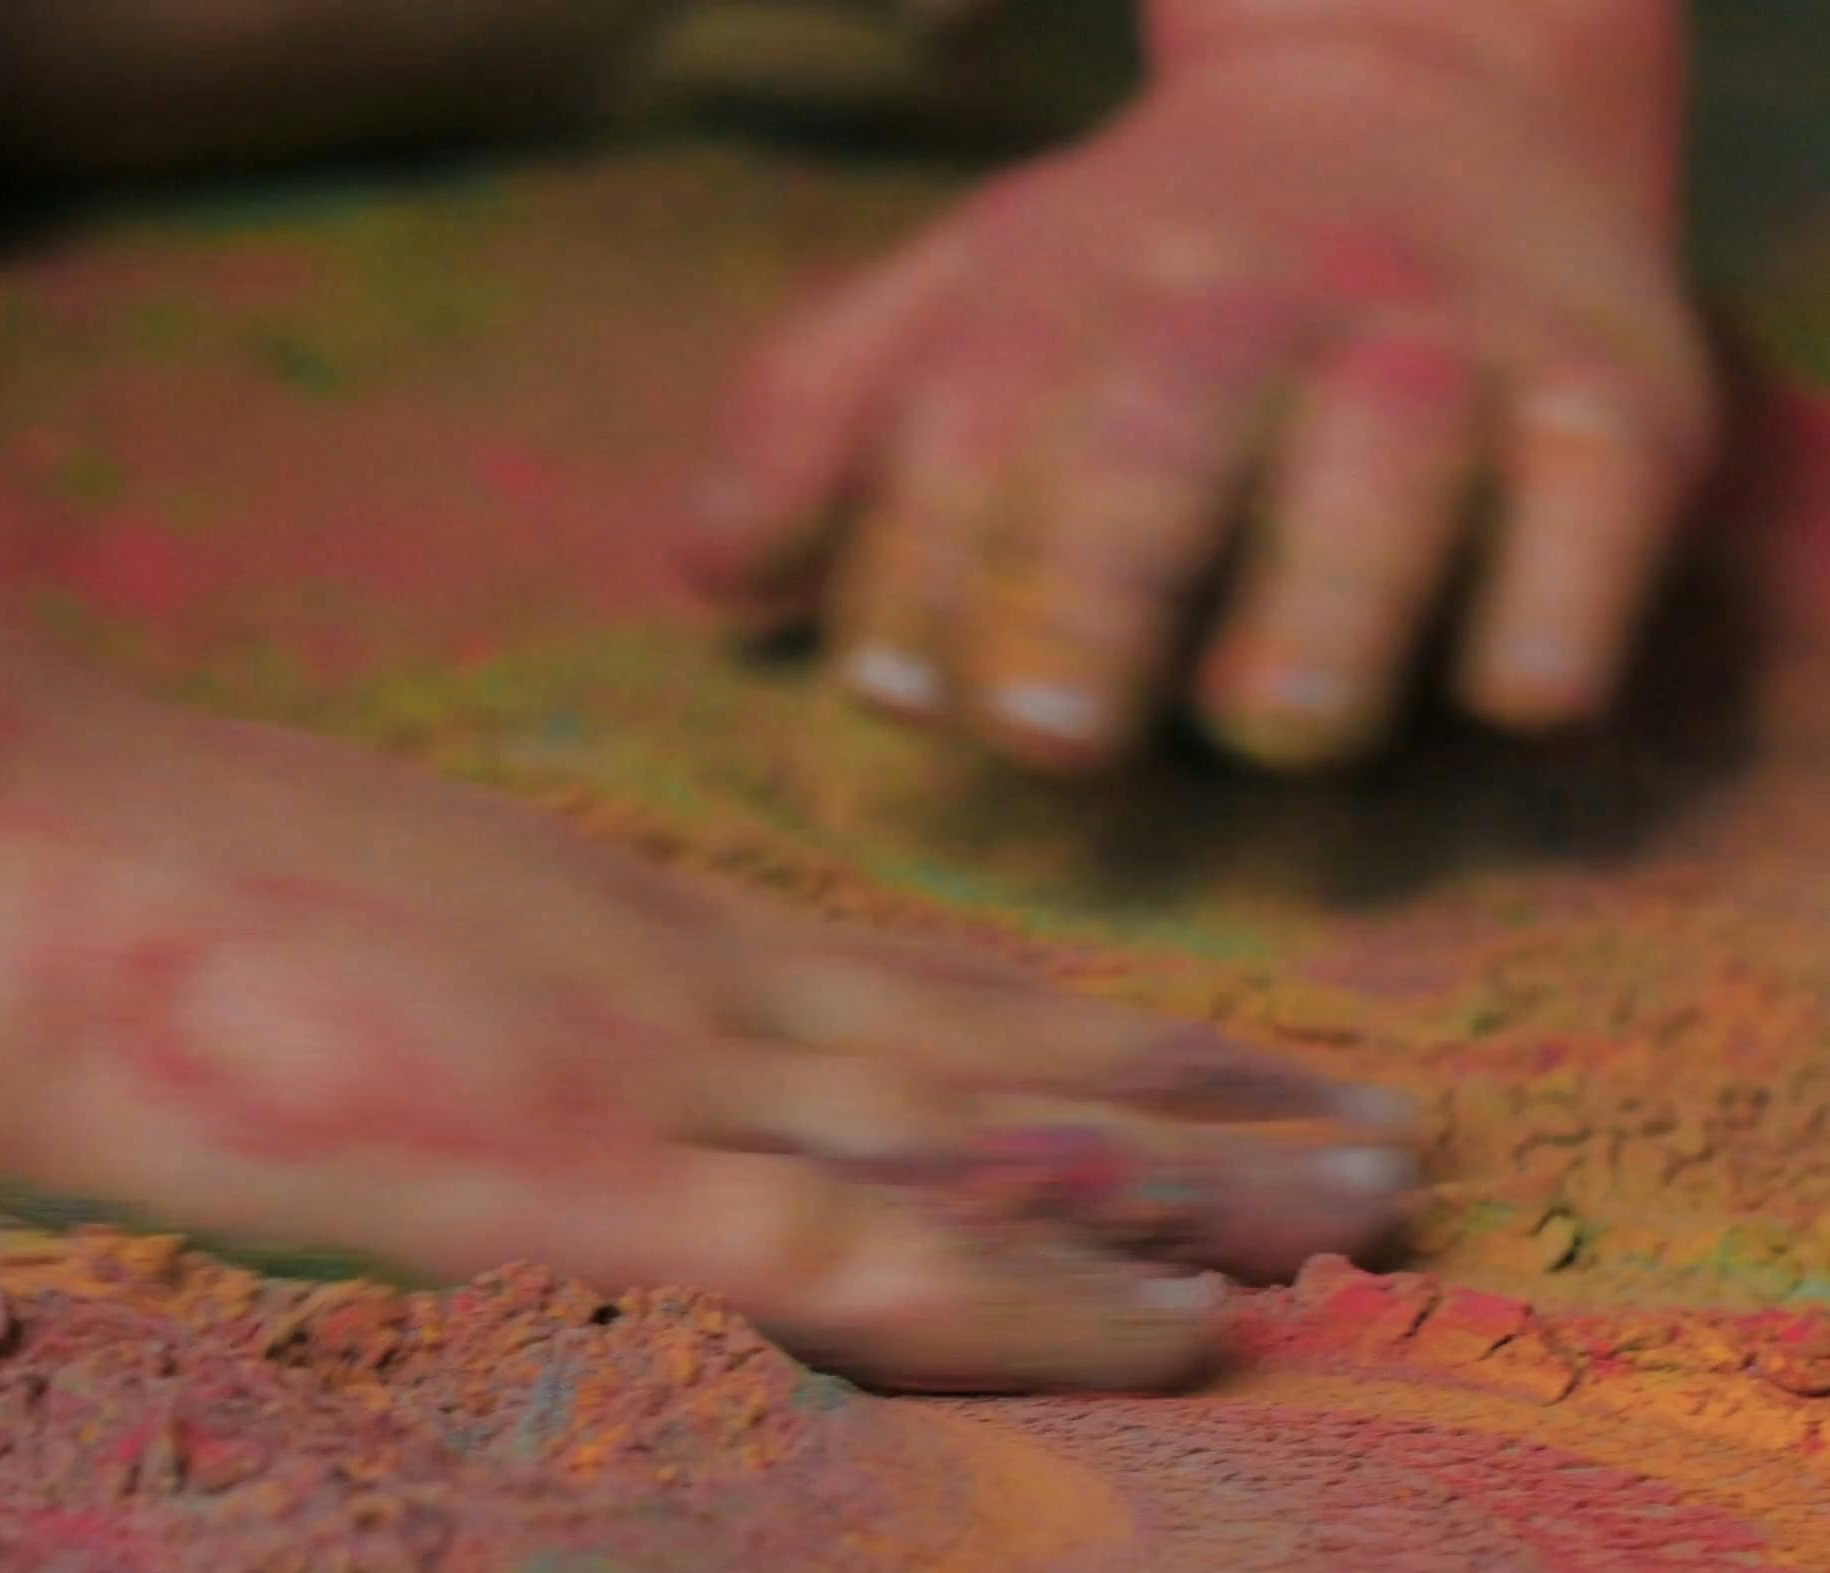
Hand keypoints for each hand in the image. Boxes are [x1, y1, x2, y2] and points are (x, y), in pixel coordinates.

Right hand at [0, 676, 1421, 1393]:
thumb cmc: (31, 888)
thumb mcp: (218, 927)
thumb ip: (313, 987)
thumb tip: (312, 1042)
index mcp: (567, 911)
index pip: (862, 977)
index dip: (1045, 1028)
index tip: (1180, 1054)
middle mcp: (651, 969)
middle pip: (981, 1037)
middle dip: (1192, 1090)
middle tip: (1378, 1125)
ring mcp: (630, 1067)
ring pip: (989, 1128)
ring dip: (1198, 1177)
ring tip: (1381, 1208)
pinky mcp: (575, 1179)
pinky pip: (871, 1256)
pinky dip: (1047, 1293)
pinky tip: (1194, 1338)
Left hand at [681, 33, 1715, 771]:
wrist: (1425, 89)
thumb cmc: (1145, 270)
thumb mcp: (966, 300)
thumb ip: (823, 426)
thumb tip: (705, 583)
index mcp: (1073, 286)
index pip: (973, 420)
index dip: (921, 556)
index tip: (891, 694)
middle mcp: (1256, 297)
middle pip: (1160, 432)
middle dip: (1090, 586)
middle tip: (1047, 736)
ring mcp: (1441, 335)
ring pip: (1386, 451)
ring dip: (1322, 596)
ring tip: (1267, 724)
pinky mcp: (1613, 385)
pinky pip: (1596, 485)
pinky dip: (1559, 591)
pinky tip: (1508, 694)